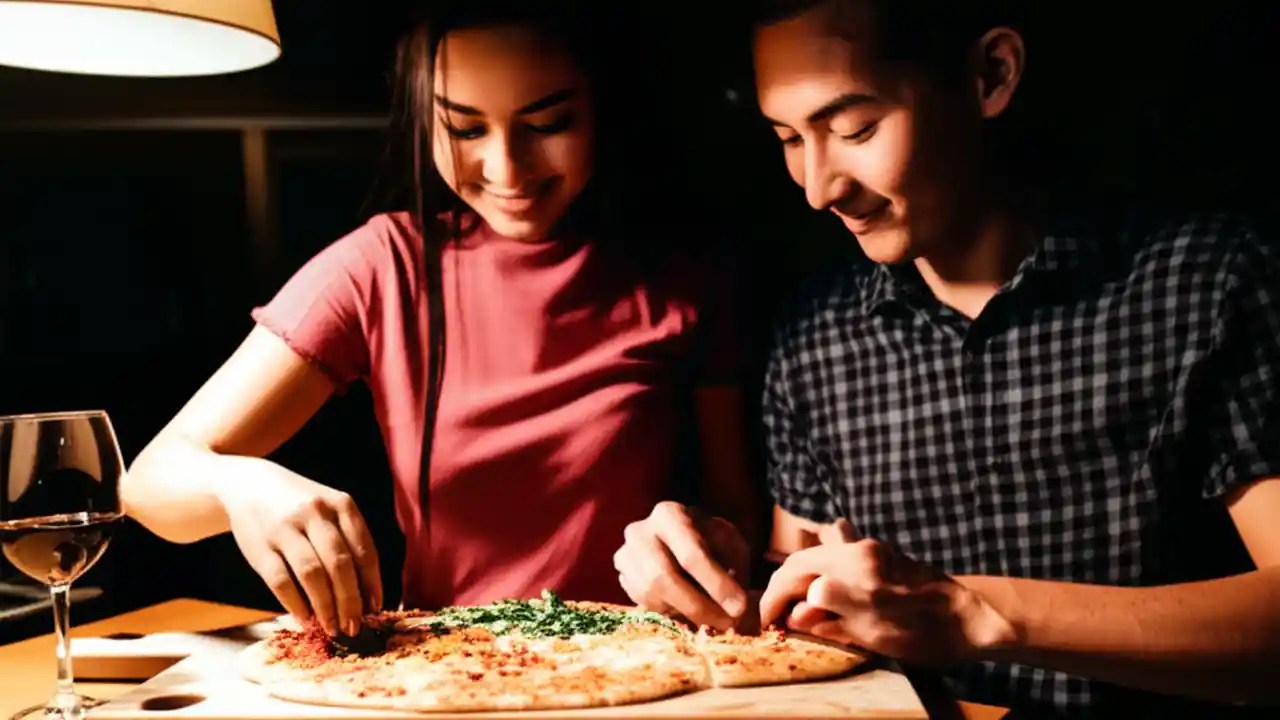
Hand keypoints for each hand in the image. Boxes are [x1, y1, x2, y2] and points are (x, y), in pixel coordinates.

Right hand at [217, 465, 381, 635]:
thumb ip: (348, 540)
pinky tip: (305, 619)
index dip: (372, 584)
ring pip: (312, 575)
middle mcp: (314, 513)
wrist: (248, 485)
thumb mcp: (329, 509)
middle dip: (350, 602)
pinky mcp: (260, 546)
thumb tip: (366, 593)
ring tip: (332, 628)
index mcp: (340, 504)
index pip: (364, 550)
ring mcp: (285, 529)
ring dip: (325, 607)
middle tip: (354, 627)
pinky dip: (295, 605)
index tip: (375, 609)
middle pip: (340, 565)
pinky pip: (281, 581)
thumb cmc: (300, 506)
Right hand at [613, 501, 749, 630]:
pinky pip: (643, 604)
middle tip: (726, 622)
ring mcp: (624, 556)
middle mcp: (639, 532)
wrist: (681, 542)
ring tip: (713, 618)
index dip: (716, 584)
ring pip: (651, 595)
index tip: (740, 606)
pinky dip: (670, 612)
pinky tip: (689, 608)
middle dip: (698, 606)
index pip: (691, 554)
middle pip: (663, 577)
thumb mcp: (730, 544)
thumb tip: (734, 605)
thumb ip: (734, 568)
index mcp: (669, 515)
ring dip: (685, 613)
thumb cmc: (711, 541)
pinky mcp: (622, 578)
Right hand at [759, 537, 1016, 665]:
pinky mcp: (884, 555)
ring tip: (795, 600)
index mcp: (851, 566)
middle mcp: (859, 550)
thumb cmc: (924, 630)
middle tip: (775, 614)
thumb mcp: (872, 632)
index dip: (774, 598)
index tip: (766, 622)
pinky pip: (839, 551)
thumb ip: (829, 616)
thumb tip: (794, 614)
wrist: (973, 617)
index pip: (794, 573)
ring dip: (800, 573)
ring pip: (820, 552)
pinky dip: (821, 566)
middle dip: (783, 585)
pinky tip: (824, 580)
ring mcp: (872, 549)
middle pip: (803, 559)